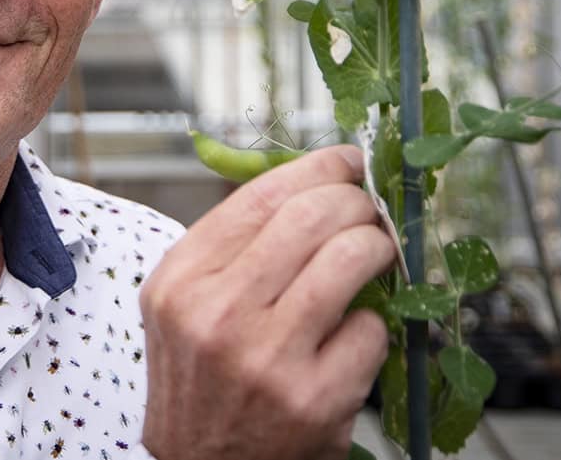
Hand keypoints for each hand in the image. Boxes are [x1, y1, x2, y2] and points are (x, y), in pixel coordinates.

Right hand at [139, 145, 394, 459]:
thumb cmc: (201, 379)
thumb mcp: (186, 302)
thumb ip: (234, 246)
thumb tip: (313, 184)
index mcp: (182, 278)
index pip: (263, 195)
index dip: (319, 167)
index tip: (348, 162)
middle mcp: (217, 313)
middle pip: (314, 215)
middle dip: (358, 202)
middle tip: (369, 211)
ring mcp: (266, 357)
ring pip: (351, 258)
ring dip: (378, 248)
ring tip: (377, 255)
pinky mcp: (314, 399)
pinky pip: (372, 329)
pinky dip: (374, 326)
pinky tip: (352, 336)